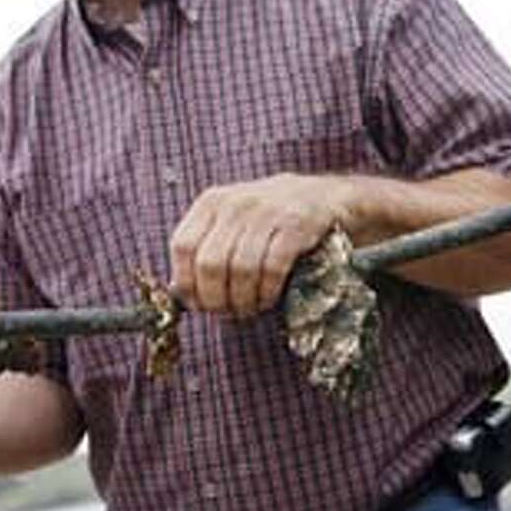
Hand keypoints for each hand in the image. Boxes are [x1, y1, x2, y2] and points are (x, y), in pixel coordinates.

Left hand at [168, 172, 351, 315]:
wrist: (330, 198)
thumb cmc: (275, 220)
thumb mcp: (235, 222)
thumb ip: (208, 249)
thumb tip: (180, 294)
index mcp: (212, 201)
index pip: (182, 246)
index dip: (187, 283)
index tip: (199, 304)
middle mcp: (236, 202)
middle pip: (210, 263)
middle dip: (217, 298)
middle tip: (229, 312)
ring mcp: (267, 211)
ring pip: (241, 269)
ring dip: (245, 299)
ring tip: (251, 307)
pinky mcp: (297, 224)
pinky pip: (272, 268)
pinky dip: (268, 291)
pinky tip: (270, 297)